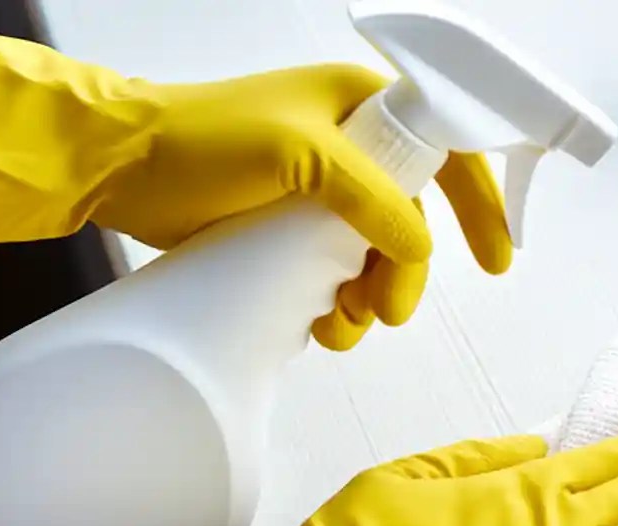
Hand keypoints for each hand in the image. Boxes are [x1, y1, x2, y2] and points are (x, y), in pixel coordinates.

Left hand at [91, 64, 511, 350]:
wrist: (119, 169)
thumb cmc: (205, 142)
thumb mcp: (300, 155)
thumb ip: (370, 198)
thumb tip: (421, 246)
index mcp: (362, 108)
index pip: (448, 151)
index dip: (480, 203)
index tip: (497, 259)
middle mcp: (352, 149)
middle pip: (413, 221)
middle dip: (408, 273)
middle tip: (389, 311)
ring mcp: (321, 195)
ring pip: (375, 257)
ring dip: (371, 298)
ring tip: (342, 325)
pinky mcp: (289, 232)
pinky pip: (335, 275)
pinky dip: (337, 305)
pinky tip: (321, 325)